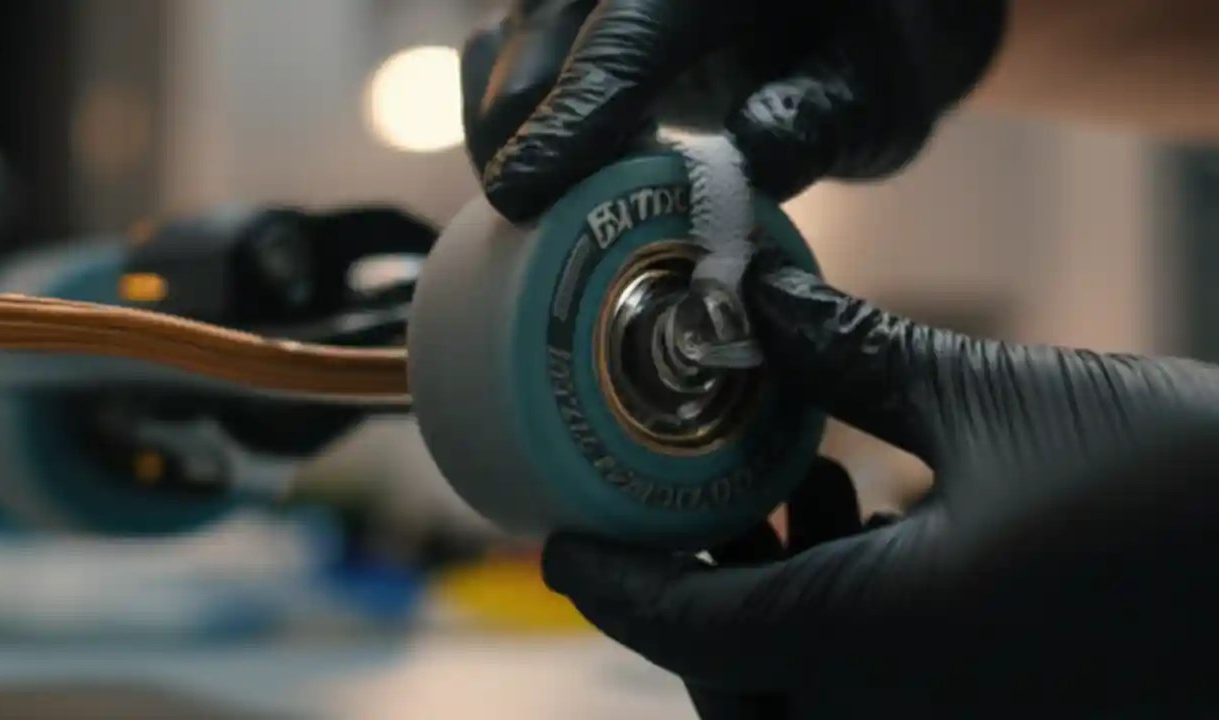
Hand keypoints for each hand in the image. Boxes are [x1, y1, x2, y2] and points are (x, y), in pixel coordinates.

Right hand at [461, 0, 1007, 221]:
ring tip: (557, 205)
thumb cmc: (867, 49)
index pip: (617, 49)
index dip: (566, 129)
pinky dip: (510, 116)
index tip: (522, 198)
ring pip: (501, 49)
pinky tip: (554, 166)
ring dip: (509, 135)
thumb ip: (813, 123)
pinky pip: (500, 51)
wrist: (856, 7)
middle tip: (553, 234)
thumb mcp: (872, 92)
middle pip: (536, 48)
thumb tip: (743, 170)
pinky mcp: (567, 6)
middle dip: (526, 144)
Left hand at [542, 251, 1218, 716]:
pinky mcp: (1013, 715)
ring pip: (806, 698)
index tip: (560, 546)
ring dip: (773, 605)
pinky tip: (878, 517)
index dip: (611, 583)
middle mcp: (911, 716)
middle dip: (698, 599)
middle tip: (701, 498)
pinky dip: (845, 621)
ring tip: (803, 486)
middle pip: (738, 686)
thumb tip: (766, 300)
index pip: (688, 628)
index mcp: (882, 645)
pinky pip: (883, 694)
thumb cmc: (1183, 493)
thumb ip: (860, 357)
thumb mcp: (1000, 403)